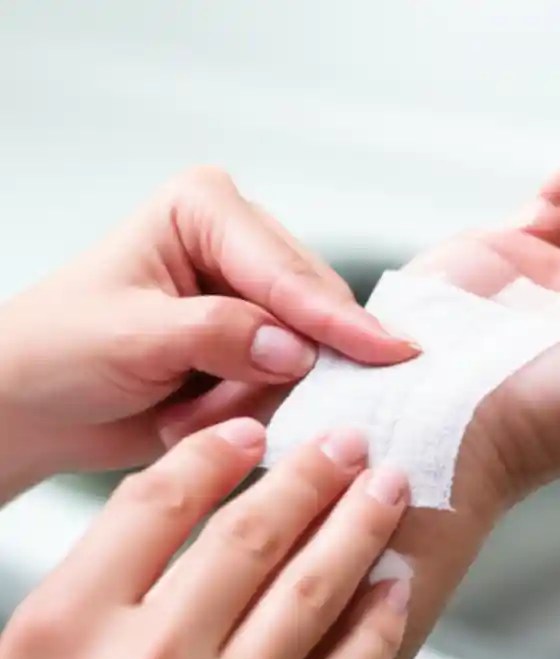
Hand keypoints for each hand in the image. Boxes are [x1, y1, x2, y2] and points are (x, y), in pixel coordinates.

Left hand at [0, 168, 416, 498]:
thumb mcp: (131, 338)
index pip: (286, 270)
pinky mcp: (261, 345)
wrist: (28, 409)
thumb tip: (297, 350)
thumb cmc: (55, 354)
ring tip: (186, 413)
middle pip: (312, 310)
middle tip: (216, 409)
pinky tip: (200, 414)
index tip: (390, 352)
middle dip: (276, 371)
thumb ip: (219, 335)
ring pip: (311, 354)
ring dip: (256, 398)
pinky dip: (255, 410)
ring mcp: (255, 297)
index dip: (335, 319)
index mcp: (206, 210)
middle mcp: (240, 243)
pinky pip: (296, 383)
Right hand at [0, 418, 409, 658]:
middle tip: (349, 439)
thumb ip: (101, 581)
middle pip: (248, 539)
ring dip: (358, 531)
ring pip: (308, 596)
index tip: (251, 429)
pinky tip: (393, 585)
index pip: (157, 506)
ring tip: (389, 488)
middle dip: (309, 477)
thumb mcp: (28, 657)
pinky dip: (374, 626)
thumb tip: (187, 492)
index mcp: (68, 631)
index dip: (214, 453)